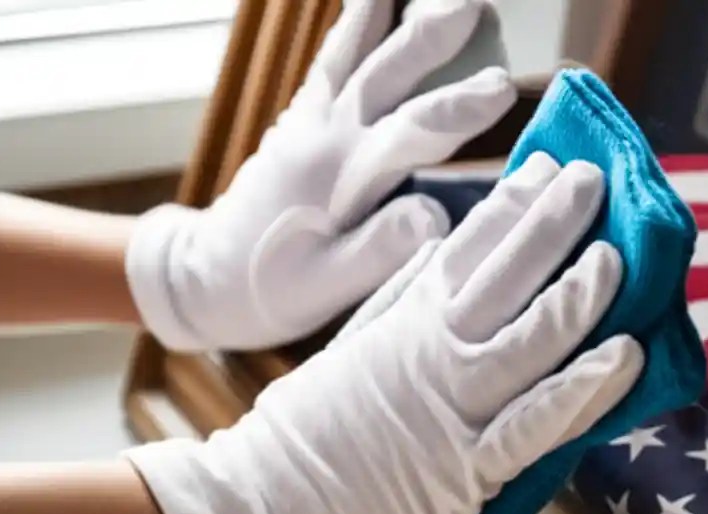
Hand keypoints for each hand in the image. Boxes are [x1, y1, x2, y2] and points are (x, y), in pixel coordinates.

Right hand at [124, 153, 643, 513]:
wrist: (256, 508)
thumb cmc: (307, 433)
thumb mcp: (353, 346)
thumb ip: (402, 298)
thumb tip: (442, 249)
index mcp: (405, 317)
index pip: (470, 244)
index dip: (515, 202)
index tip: (550, 165)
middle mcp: (434, 349)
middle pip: (508, 273)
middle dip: (555, 221)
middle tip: (593, 178)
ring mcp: (452, 406)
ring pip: (532, 338)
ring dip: (580, 293)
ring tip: (619, 257)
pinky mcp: (467, 468)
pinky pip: (536, 423)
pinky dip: (584, 388)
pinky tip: (626, 356)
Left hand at [126, 0, 515, 350]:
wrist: (205, 277)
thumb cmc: (271, 290)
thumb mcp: (327, 286)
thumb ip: (380, 248)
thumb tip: (435, 215)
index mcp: (342, 176)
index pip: (411, 131)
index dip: (459, 107)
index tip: (502, 87)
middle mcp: (325, 134)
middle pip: (386, 71)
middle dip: (434, 34)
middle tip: (474, 2)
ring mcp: (310, 121)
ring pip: (354, 52)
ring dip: (391, 14)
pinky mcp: (301, 119)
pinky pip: (332, 59)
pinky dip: (355, 26)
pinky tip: (373, 0)